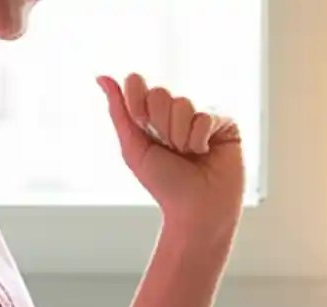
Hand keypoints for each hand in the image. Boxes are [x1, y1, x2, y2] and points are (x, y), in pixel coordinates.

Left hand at [96, 74, 244, 235]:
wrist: (196, 210)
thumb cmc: (165, 185)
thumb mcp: (133, 149)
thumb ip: (119, 112)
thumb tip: (101, 77)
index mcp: (152, 116)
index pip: (137, 84)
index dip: (136, 100)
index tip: (141, 124)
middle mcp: (177, 114)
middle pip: (160, 93)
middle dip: (159, 125)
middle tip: (169, 149)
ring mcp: (202, 117)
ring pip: (183, 104)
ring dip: (179, 136)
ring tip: (188, 155)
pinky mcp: (225, 124)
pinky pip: (206, 116)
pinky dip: (199, 139)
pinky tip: (206, 154)